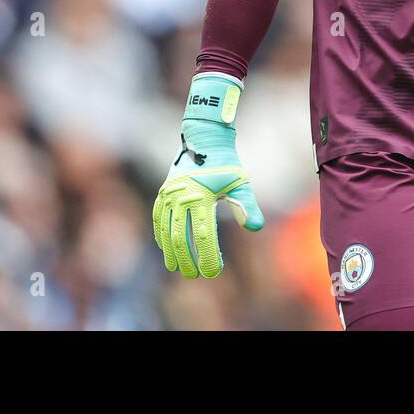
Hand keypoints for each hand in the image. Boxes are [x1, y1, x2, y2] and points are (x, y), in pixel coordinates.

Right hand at [152, 73, 264, 278]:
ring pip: (166, 230)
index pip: (203, 236)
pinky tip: (166, 247)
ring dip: (171, 251)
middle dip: (187, 259)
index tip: (213, 272)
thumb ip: (247, 206)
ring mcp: (169, 194)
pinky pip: (158, 219)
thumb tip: (255, 228)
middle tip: (194, 275)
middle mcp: (181, 197)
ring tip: (177, 267)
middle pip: (180, 238)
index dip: (208, 256)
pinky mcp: (163, 192)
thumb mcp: (241, 183)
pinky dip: (161, 235)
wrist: (205, 139)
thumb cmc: (226, 163)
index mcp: (201, 196)